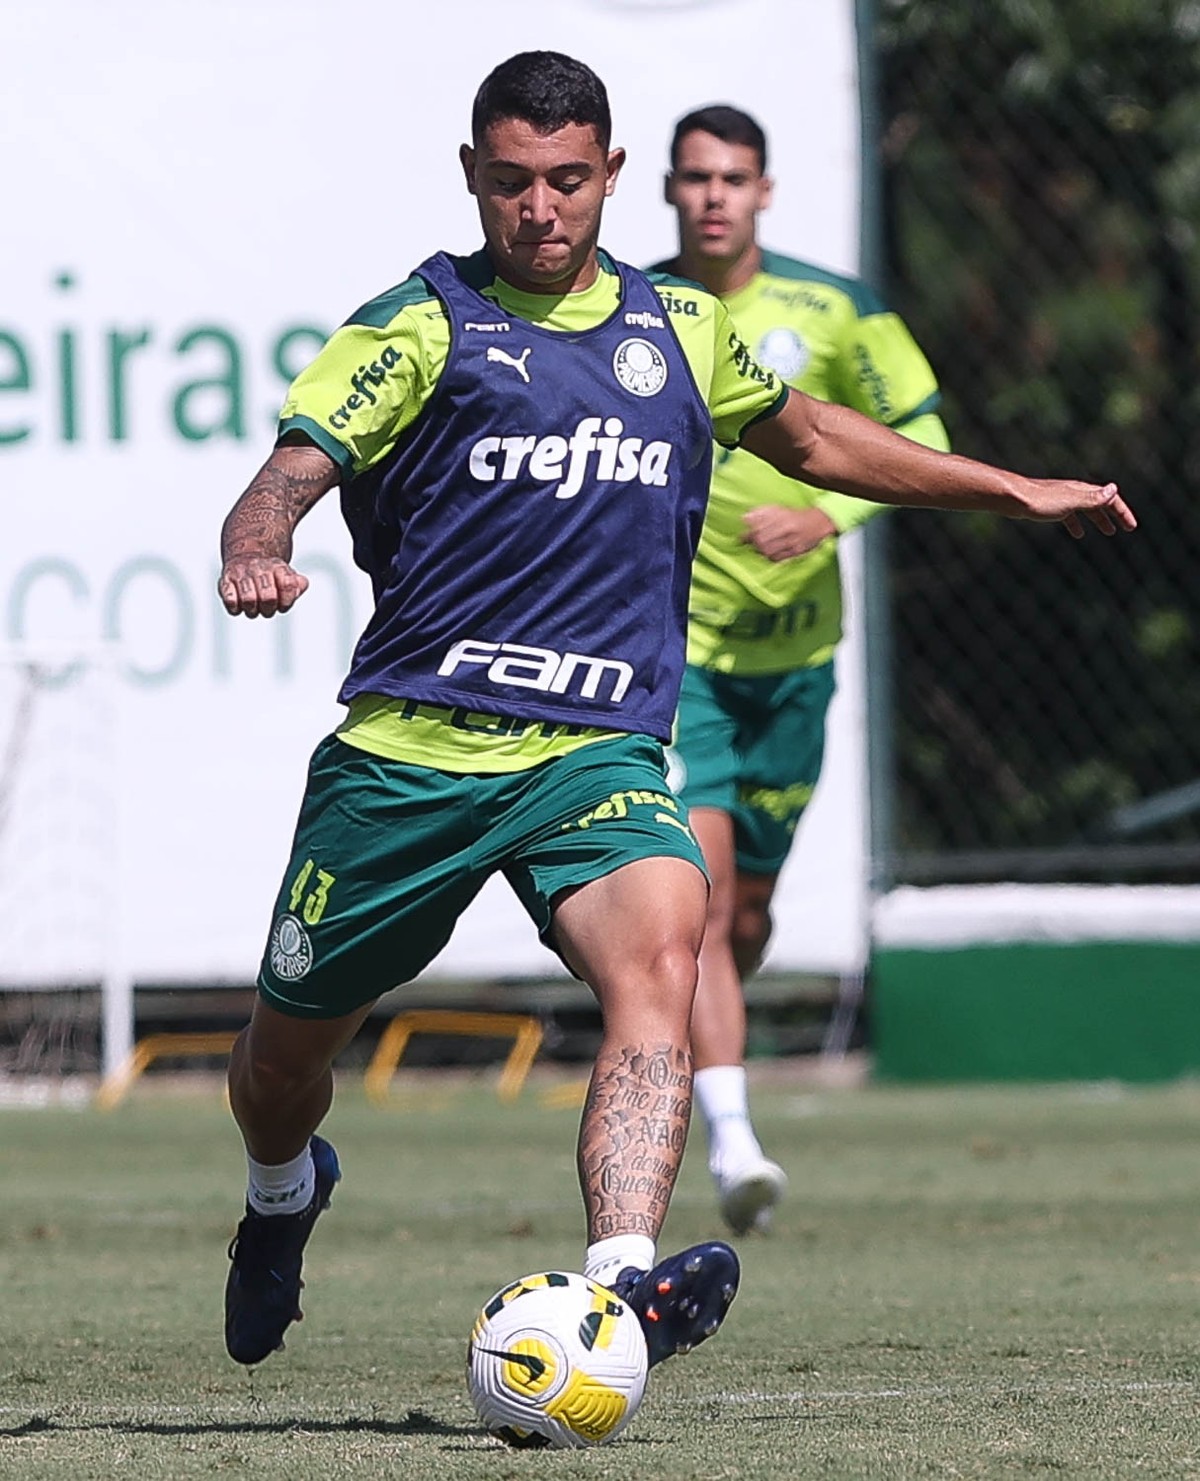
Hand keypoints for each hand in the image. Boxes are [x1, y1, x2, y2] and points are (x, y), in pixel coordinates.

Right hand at [218, 556, 308, 617]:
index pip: (288, 585)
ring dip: (253, 610)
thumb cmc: (270, 574)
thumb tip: (300, 585)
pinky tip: (239, 605)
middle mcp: (258, 567)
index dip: (287, 601)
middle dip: (269, 609)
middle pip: (269, 597)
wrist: (246, 555)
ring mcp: (240, 573)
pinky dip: (236, 608)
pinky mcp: (224, 581)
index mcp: (277, 567)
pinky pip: (230, 600)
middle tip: (267, 608)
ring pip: (249, 600)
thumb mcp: (288, 576)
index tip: (282, 603)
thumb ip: (299, 584)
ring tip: (253, 607)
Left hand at [742, 505, 837, 561]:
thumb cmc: (795, 515)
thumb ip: (761, 512)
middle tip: (751, 543)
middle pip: (762, 541)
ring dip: (760, 551)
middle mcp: (787, 529)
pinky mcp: (797, 552)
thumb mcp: (778, 509)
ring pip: (769, 551)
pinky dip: (770, 557)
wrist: (819, 521)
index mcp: (782, 516)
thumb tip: (744, 518)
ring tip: (760, 548)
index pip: (758, 527)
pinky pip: (779, 558)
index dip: (748, 535)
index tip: (742, 538)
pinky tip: (769, 554)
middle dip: (754, 543)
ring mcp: (793, 542)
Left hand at [1019, 480, 1136, 537]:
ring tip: (1108, 532)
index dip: (1122, 512)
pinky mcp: (1051, 506)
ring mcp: (1063, 498)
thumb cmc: (1041, 501)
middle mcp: (1075, 491)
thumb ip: (1091, 499)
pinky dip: (1078, 523)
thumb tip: (1114, 489)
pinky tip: (1078, 534)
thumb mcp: (1070, 502)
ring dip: (1099, 519)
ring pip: (1086, 509)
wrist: (1014, 499)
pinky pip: (1071, 515)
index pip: (1110, 499)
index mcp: (1083, 490)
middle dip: (1114, 515)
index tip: (1131, 527)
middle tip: (1125, 528)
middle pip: (1100, 503)